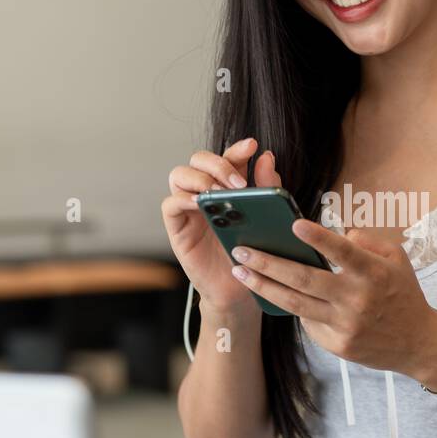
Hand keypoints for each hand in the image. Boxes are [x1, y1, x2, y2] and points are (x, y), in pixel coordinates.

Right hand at [161, 139, 280, 312]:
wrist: (239, 290)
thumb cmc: (251, 254)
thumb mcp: (265, 220)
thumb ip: (266, 189)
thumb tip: (266, 157)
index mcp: (227, 187)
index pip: (227, 158)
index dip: (237, 149)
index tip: (252, 146)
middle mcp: (205, 193)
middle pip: (199, 159)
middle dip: (218, 164)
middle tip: (239, 183)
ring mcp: (188, 209)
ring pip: (180, 174)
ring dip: (200, 179)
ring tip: (220, 193)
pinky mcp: (176, 227)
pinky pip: (170, 204)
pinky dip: (183, 199)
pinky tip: (201, 204)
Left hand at [227, 218, 436, 378]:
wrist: (417, 343)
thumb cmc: (403, 294)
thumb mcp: (396, 259)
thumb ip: (367, 242)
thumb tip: (338, 234)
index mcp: (373, 273)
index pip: (342, 252)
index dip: (319, 238)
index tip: (294, 224)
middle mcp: (357, 299)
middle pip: (304, 279)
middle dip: (268, 263)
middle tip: (241, 250)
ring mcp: (345, 325)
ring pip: (295, 303)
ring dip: (263, 286)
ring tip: (241, 273)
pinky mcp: (337, 344)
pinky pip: (307, 321)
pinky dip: (291, 306)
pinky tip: (273, 294)